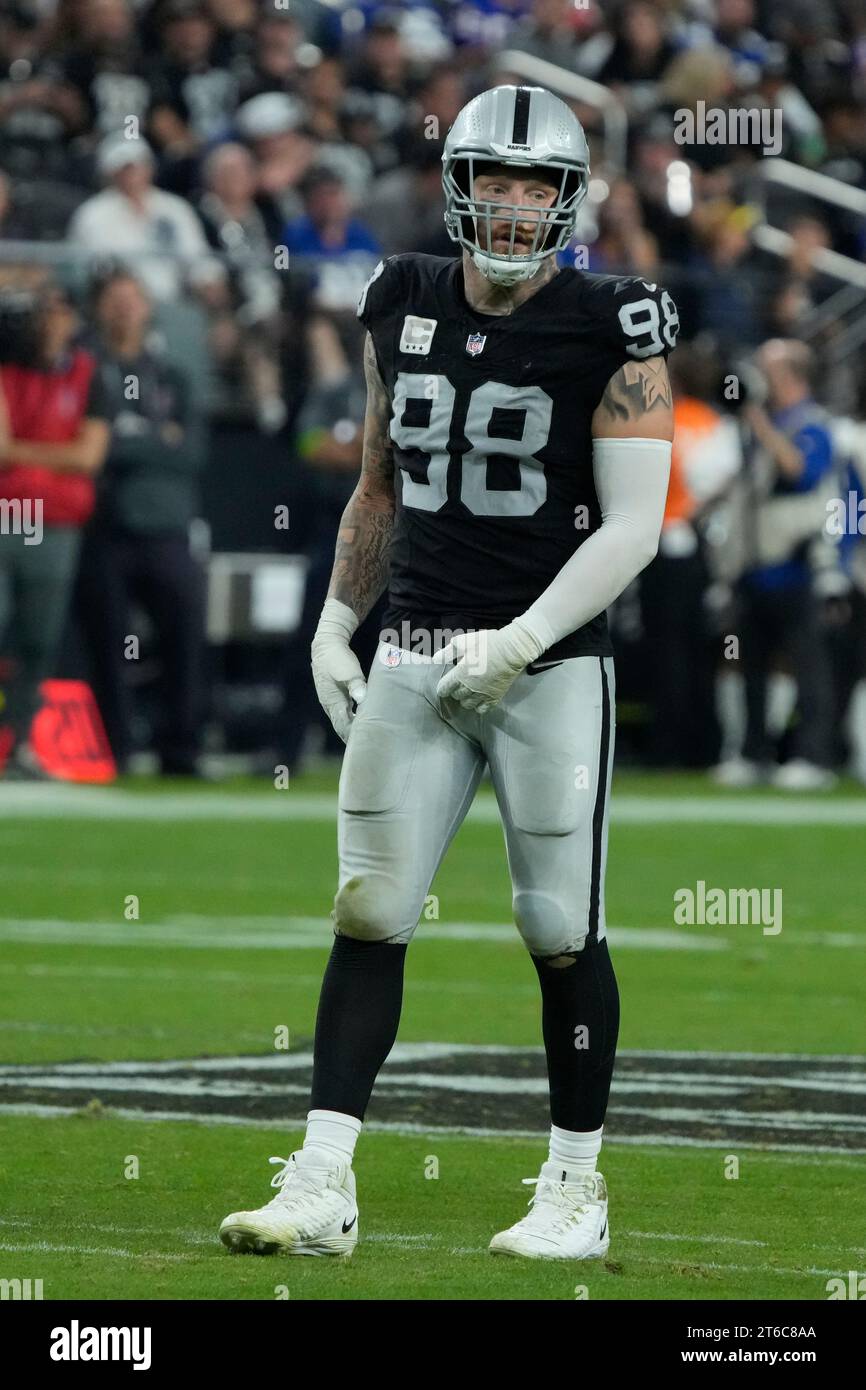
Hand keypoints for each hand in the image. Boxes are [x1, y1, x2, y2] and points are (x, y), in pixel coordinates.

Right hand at [311, 598, 366, 742]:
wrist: (326, 646)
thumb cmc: (338, 658)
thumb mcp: (349, 670)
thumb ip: (356, 685)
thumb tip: (362, 700)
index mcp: (333, 702)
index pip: (344, 726)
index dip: (355, 737)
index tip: (368, 745)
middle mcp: (329, 705)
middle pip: (341, 728)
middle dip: (353, 739)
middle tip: (369, 749)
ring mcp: (329, 702)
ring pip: (340, 722)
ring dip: (351, 731)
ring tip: (365, 741)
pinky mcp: (332, 697)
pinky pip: (341, 715)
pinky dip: (350, 722)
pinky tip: (359, 724)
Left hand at [432, 619, 543, 713]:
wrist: (512, 650)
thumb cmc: (487, 643)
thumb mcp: (465, 642)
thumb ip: (448, 652)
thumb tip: (435, 660)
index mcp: (459, 674)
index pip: (444, 688)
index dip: (442, 688)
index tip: (443, 687)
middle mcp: (469, 688)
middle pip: (456, 696)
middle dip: (455, 691)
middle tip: (458, 685)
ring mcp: (482, 695)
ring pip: (467, 705)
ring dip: (465, 700)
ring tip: (468, 693)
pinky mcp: (494, 698)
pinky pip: (482, 709)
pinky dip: (478, 706)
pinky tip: (479, 700)